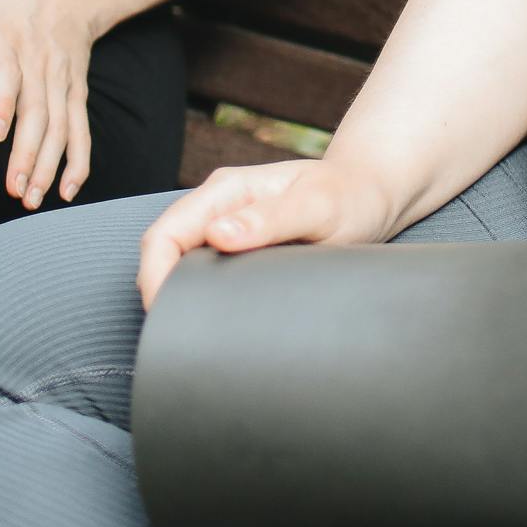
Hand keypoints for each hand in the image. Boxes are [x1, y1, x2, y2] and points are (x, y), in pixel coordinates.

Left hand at [0, 0, 107, 208]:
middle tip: (11, 189)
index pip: (8, 72)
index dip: (3, 101)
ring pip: (60, 126)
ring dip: (48, 165)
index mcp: (4, 40)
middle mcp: (38, 62)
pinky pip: (81, 129)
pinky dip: (78, 161)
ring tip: (31, 199)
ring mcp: (61, 79)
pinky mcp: (77, 91)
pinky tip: (67, 190)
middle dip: (27, 153)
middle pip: (37, 111)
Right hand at [136, 157, 402, 309]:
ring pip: (181, 264)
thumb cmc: (350, 195)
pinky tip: (216, 320)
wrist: (373, 194)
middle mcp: (219, 207)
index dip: (154, 276)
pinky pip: (206, 271)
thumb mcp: (318, 206)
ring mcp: (227, 227)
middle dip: (160, 292)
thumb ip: (272, 219)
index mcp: (227, 190)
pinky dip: (201, 295)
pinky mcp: (241, 247)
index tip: (163, 314)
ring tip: (195, 332)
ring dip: (179, 295)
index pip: (166, 234)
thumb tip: (218, 236)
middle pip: (165, 252)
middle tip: (180, 336)